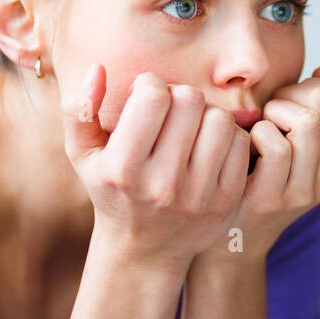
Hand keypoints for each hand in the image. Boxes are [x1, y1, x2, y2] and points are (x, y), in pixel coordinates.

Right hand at [61, 65, 249, 269]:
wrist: (144, 250)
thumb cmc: (111, 189)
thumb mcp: (82, 155)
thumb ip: (78, 109)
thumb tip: (97, 69)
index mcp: (123, 168)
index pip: (154, 95)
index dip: (150, 84)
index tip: (145, 97)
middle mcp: (162, 184)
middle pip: (190, 100)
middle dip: (179, 96)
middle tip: (171, 111)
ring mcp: (198, 195)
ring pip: (220, 119)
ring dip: (206, 114)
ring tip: (191, 127)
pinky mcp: (227, 201)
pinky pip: (240, 143)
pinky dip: (228, 136)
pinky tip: (209, 146)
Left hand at [205, 66, 319, 260]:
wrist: (232, 235)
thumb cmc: (259, 177)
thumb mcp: (294, 143)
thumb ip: (313, 109)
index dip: (316, 87)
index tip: (293, 103)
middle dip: (293, 94)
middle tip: (272, 112)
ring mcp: (306, 191)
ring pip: (308, 121)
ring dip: (275, 111)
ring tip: (262, 126)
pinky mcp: (274, 198)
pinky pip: (275, 144)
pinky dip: (257, 132)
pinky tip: (248, 144)